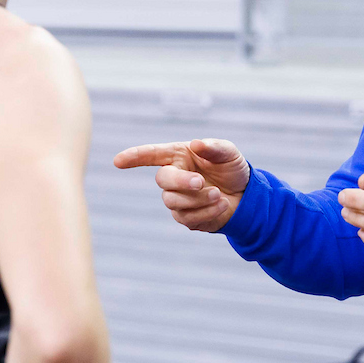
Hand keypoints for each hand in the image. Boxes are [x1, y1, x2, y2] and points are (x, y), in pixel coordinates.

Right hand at [113, 138, 248, 231]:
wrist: (245, 196)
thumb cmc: (231, 169)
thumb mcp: (228, 153)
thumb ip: (214, 147)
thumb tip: (197, 144)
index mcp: (179, 155)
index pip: (151, 154)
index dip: (134, 157)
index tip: (118, 161)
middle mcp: (174, 176)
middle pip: (162, 180)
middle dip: (181, 182)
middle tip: (200, 182)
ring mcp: (177, 198)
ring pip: (174, 202)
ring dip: (199, 199)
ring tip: (219, 194)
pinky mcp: (185, 217)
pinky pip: (187, 218)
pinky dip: (207, 212)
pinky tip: (222, 204)